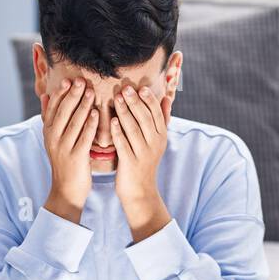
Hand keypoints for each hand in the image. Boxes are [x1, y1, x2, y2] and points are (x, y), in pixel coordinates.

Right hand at [40, 78, 98, 223]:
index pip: (53, 108)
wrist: (66, 191)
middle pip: (63, 111)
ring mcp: (64, 148)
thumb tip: (45, 95)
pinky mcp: (76, 157)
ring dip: (83, 105)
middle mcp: (54, 138)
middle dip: (73, 95)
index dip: (61, 93)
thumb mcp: (53, 139)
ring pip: (74, 122)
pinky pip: (84, 137)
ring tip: (91, 91)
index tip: (68, 80)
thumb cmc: (64, 162)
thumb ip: (50, 117)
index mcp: (48, 132)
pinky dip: (89, 124)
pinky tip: (96, 113)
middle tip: (82, 80)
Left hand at [112, 85, 172, 241]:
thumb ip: (161, 119)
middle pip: (145, 119)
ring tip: (117, 99)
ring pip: (134, 129)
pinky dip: (118, 132)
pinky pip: (124, 145)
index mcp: (160, 136)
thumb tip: (167, 97)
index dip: (148, 99)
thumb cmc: (144, 162)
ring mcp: (143, 154)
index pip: (156, 114)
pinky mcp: (130, 164)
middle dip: (135, 102)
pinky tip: (112, 121)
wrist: (140, 192)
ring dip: (125, 113)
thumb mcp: (156, 141)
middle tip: (126, 88)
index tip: (140, 87)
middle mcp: (154, 144)